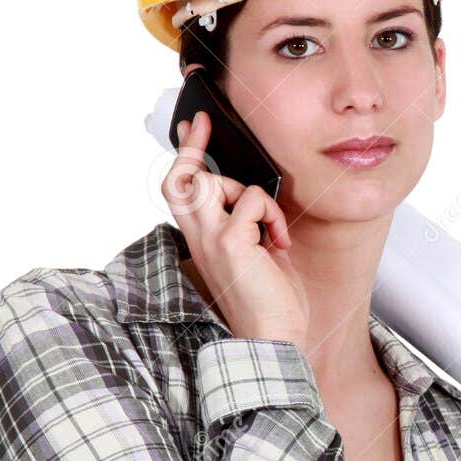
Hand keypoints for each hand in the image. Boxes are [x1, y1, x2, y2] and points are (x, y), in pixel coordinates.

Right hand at [163, 109, 308, 344]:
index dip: (184, 156)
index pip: (180, 191)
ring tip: (272, 230)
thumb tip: (251, 192)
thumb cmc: (271, 299)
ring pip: (212, 183)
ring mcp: (210, 240)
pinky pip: (251, 200)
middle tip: (205, 123)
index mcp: (202, 240)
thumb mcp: (255, 252)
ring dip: (252, 195)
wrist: (275, 337)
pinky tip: (280, 243)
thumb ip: (245, 222)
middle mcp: (198, 238)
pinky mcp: (230, 243)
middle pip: (181, 179)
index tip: (192, 126)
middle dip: (192, 147)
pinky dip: (272, 215)